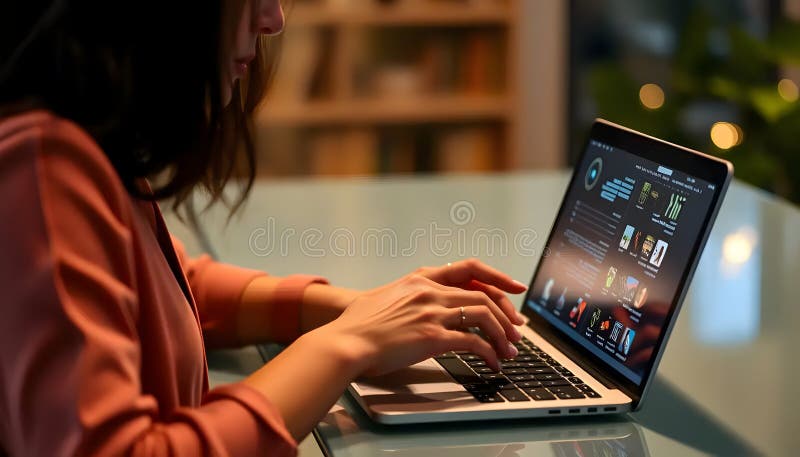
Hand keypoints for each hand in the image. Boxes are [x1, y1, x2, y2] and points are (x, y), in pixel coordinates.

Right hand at [313, 259, 526, 375]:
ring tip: (509, 352)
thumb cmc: (358, 325)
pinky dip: (489, 354)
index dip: (497, 277)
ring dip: (503, 336)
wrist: (344, 341)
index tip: (515, 288)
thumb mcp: (384, 297)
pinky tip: (492, 364)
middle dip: (507, 316)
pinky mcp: (432, 337)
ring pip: (484, 317)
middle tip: (517, 332)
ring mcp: (432, 313)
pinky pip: (473, 343)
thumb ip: (407, 296)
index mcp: (420, 279)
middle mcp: (430, 291)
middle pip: (484, 296)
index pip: (469, 268)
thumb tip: (416, 304)